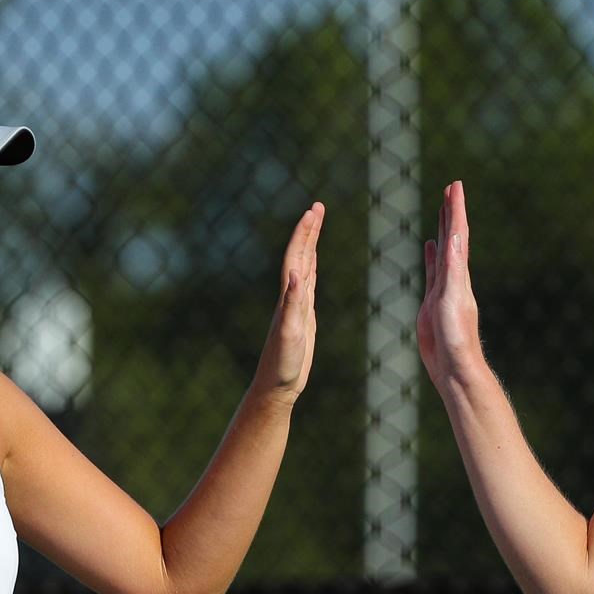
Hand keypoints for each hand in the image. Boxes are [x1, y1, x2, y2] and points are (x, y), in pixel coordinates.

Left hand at [250, 202, 321, 404]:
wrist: (275, 386)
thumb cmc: (280, 365)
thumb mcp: (288, 335)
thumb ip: (291, 306)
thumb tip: (296, 275)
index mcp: (287, 298)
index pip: (296, 257)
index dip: (304, 234)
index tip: (313, 211)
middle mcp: (290, 297)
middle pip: (301, 255)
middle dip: (309, 230)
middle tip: (318, 206)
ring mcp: (296, 306)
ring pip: (305, 267)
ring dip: (310, 245)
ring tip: (316, 224)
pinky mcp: (302, 317)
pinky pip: (309, 285)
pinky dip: (312, 269)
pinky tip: (312, 266)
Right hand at [418, 181, 483, 382]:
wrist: (454, 366)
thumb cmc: (455, 337)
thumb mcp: (451, 299)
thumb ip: (451, 270)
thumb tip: (453, 238)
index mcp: (459, 275)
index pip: (458, 235)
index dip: (456, 210)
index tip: (454, 186)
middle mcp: (454, 278)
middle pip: (453, 238)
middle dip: (451, 213)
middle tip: (450, 189)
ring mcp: (444, 289)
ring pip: (444, 252)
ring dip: (443, 230)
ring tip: (442, 210)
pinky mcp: (433, 302)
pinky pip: (433, 271)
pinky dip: (432, 256)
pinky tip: (430, 247)